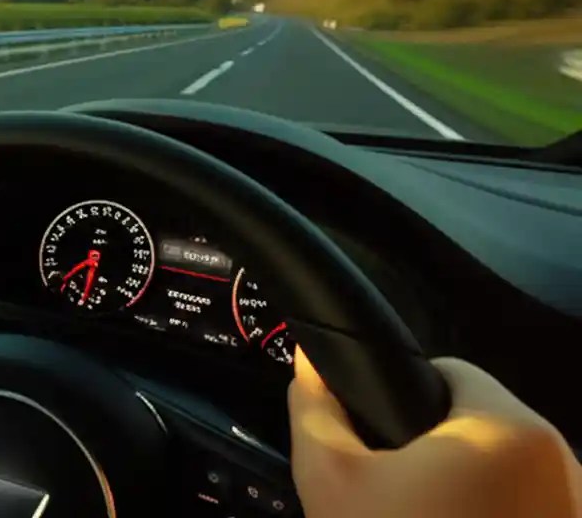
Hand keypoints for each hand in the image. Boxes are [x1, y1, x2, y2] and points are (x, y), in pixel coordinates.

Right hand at [289, 348, 581, 517]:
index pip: (449, 372)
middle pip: (482, 425)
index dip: (399, 398)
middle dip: (435, 451)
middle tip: (394, 498)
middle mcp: (564, 461)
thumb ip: (316, 411)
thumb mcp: (331, 482)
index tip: (377, 445)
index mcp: (508, 428)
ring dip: (469, 491)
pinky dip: (493, 517)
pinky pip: (526, 509)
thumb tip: (310, 363)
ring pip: (507, 473)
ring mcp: (576, 506)